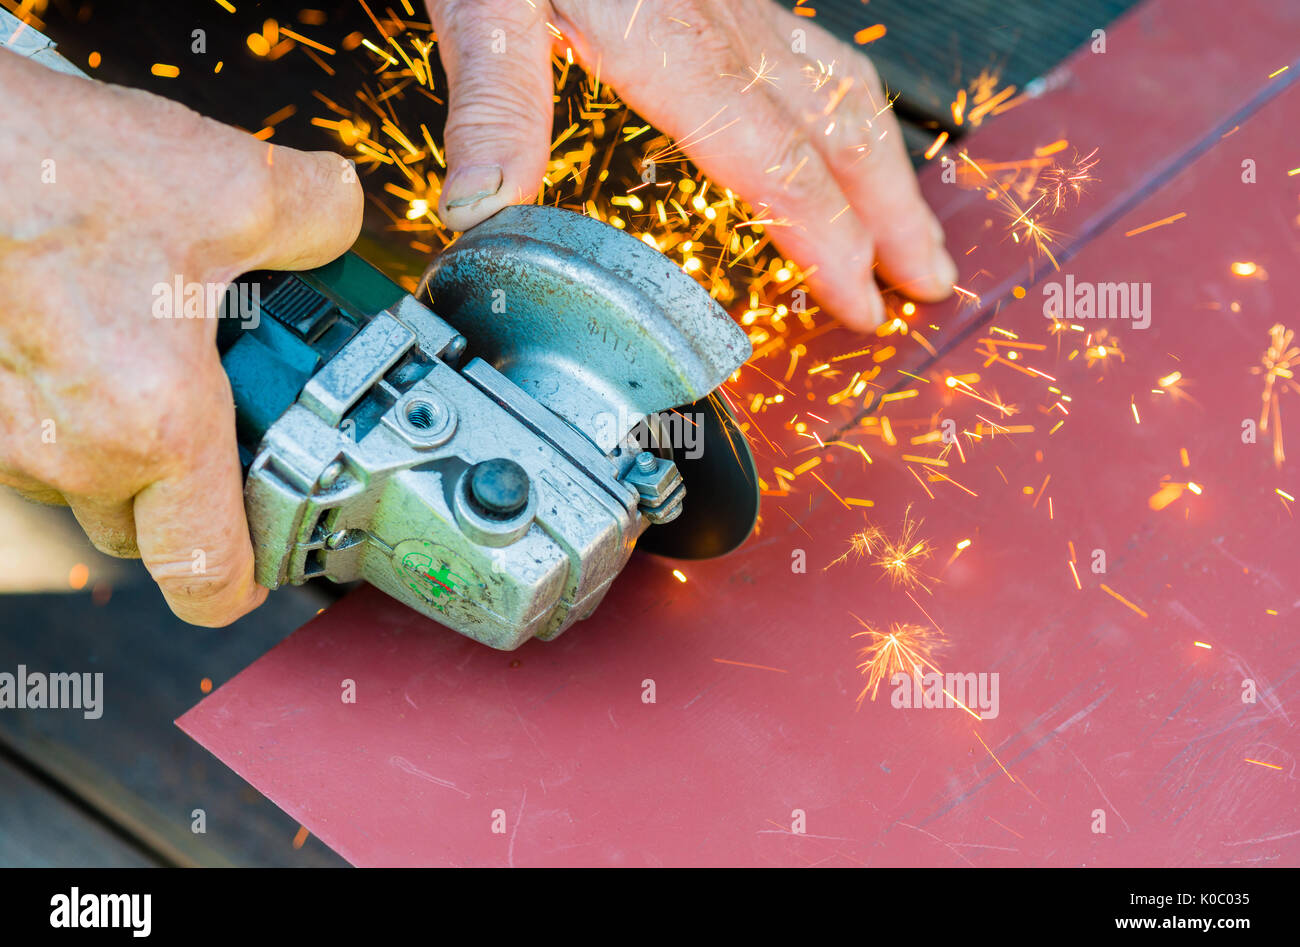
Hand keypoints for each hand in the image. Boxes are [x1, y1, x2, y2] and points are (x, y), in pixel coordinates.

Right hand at [0, 49, 361, 625]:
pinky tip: (93, 343)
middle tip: (227, 439)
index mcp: (157, 426)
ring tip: (157, 372)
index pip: (206, 576)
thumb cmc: (47, 171)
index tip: (265, 565)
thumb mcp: (228, 184)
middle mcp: (74, 453)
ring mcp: (4, 437)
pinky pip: (31, 444)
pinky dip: (69, 414)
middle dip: (196, 499)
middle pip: (150, 535)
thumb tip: (338, 213)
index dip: (244, 588)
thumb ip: (313, 213)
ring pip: (86, 489)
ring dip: (128, 454)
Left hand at [427, 0, 956, 329]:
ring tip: (914, 226)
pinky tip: (845, 136)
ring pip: (844, 87)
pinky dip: (851, 112)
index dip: (831, 246)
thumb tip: (484, 209)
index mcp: (675, 44)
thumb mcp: (484, 4)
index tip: (862, 305)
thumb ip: (496, 104)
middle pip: (843, 130)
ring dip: (889, 167)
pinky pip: (815, 54)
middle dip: (894, 217)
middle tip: (930, 281)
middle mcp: (727, 24)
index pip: (782, 166)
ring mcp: (737, 4)